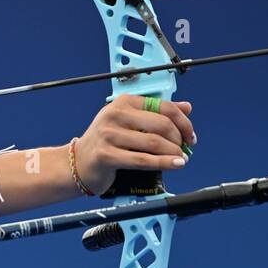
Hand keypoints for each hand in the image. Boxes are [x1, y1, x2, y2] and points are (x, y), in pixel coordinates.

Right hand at [74, 95, 195, 193]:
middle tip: (184, 149)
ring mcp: (108, 135)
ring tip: (181, 159)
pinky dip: (163, 163)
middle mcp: (115, 115)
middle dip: (178, 139)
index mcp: (124, 102)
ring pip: (153, 143)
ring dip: (173, 153)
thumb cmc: (106, 143)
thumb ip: (157, 114)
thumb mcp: (130, 122)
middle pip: (161, 125)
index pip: (163, 107)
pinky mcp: (106, 155)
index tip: (190, 135)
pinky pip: (142, 160)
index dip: (182, 122)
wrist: (77, 164)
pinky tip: (175, 165)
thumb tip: (187, 107)